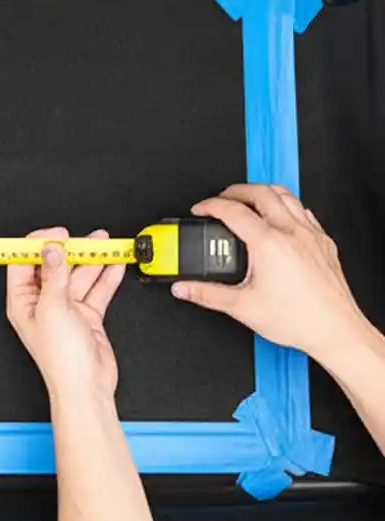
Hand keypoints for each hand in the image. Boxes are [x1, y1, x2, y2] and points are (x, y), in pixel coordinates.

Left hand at [7, 227, 127, 401]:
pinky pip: (95, 289)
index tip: (56, 235)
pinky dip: (105, 276)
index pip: (24, 262)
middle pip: (54, 265)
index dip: (38, 244)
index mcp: (22, 301)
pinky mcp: (85, 315)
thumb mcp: (54, 309)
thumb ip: (54, 276)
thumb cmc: (62, 361)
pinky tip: (114, 263)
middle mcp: (42, 303)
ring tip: (104, 243)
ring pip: (77, 275)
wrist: (87, 387)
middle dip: (70, 249)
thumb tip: (50, 249)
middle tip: (83, 237)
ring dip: (91, 259)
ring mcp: (65, 308)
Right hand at [171, 184, 365, 362]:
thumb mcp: (242, 307)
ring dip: (263, 192)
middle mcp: (291, 233)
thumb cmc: (300, 319)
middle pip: (261, 192)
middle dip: (235, 190)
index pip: (233, 211)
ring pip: (286, 195)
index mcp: (268, 243)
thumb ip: (207, 294)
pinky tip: (280, 217)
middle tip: (222, 198)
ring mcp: (311, 235)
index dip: (211, 205)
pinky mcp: (324, 243)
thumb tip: (185, 288)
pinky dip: (287, 206)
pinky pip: (304, 211)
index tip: (200, 209)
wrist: (336, 330)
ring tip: (248, 199)